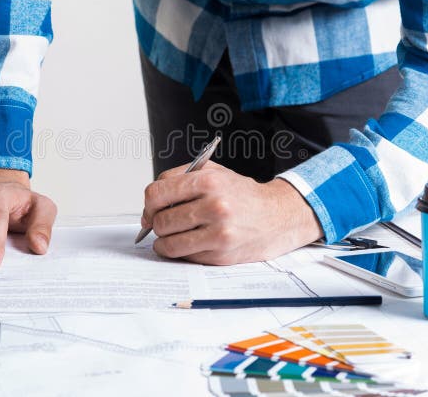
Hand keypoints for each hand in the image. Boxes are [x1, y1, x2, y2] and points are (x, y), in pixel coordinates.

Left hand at [141, 162, 322, 264]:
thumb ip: (179, 179)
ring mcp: (218, 232)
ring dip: (164, 241)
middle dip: (157, 223)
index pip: (157, 193)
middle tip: (166, 223)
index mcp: (208, 180)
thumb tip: (149, 207)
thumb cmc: (242, 195)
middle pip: (160, 220)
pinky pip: (184, 256)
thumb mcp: (214, 172)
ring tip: (174, 235)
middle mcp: (214, 206)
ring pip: (168, 242)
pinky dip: (180, 252)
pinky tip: (189, 244)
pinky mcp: (221, 254)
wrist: (278, 216)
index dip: (149, 203)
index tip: (152, 209)